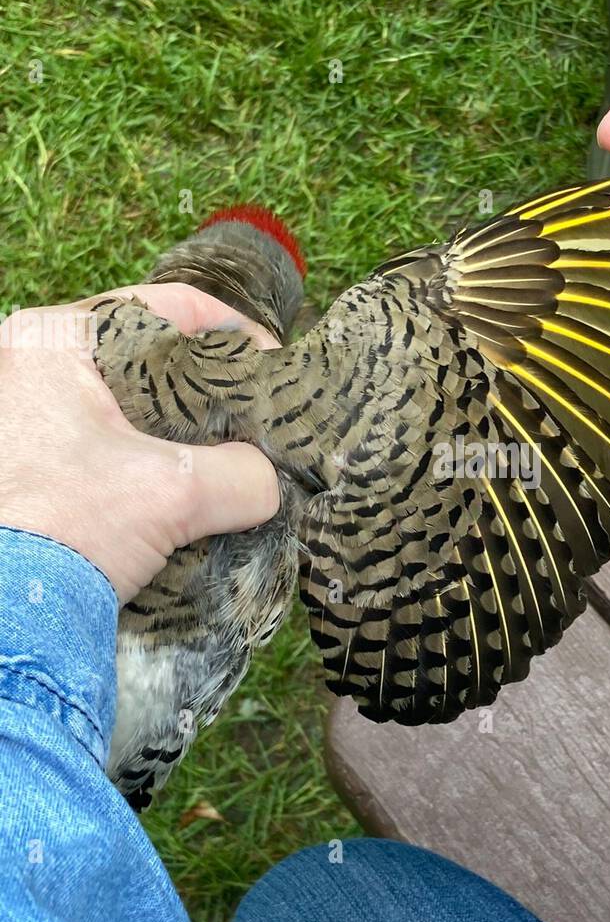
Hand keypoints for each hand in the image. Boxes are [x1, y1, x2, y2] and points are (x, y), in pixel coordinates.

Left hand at [0, 284, 279, 602]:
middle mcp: (22, 361)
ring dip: (165, 427)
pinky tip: (166, 489)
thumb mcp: (173, 495)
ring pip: (117, 401)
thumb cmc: (62, 530)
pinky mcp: (16, 459)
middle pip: (140, 354)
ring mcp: (14, 411)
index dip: (231, 329)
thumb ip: (242, 476)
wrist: (1, 614)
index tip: (270, 362)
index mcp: (51, 339)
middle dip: (196, 385)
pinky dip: (132, 456)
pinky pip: (91, 438)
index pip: (162, 307)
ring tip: (212, 457)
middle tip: (243, 416)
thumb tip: (269, 480)